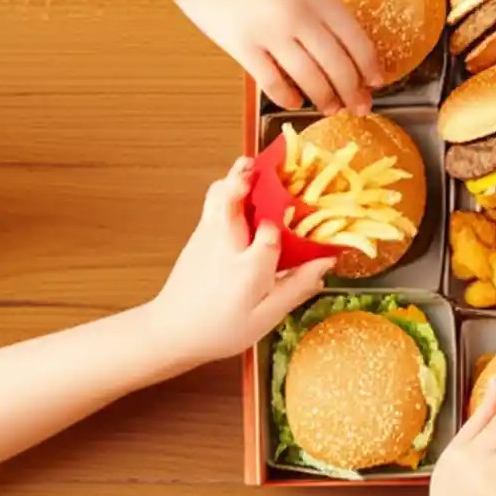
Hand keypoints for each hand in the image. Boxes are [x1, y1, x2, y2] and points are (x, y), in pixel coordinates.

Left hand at [152, 158, 334, 363]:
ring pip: (217, 195)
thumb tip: (326, 262)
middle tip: (261, 162)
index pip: (272, 232)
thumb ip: (296, 287)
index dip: (292, 222)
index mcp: (248, 268)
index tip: (311, 217)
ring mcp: (206, 236)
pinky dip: (228, 190)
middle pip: (231, 198)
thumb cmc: (220, 329)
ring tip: (251, 167)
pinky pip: (214, 203)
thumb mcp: (266, 317)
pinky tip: (244, 194)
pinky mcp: (197, 236)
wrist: (170, 332)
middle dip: (245, 176)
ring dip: (235, 177)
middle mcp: (225, 245)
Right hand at [167, 0, 380, 114]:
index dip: (370, 66)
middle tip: (361, 107)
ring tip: (332, 108)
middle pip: (338, 66)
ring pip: (311, 80)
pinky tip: (296, 101)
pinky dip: (289, 97)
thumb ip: (319, 10)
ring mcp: (270, 33)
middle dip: (354, 93)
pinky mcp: (242, 47)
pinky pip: (274, 83)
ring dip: (326, 99)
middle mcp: (298, 15)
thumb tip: (344, 50)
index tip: (377, 82)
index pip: (356, 40)